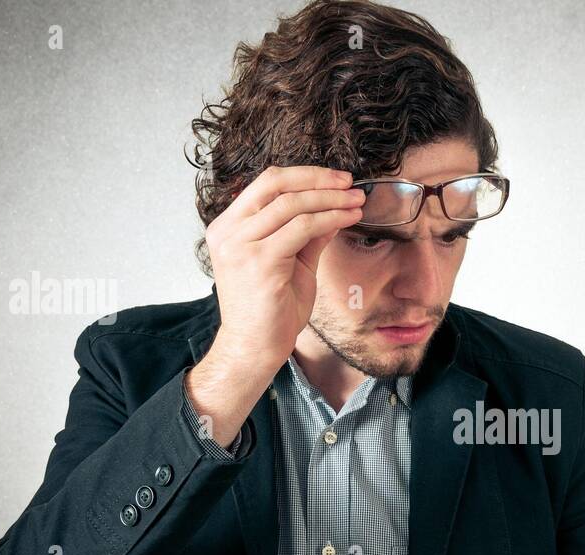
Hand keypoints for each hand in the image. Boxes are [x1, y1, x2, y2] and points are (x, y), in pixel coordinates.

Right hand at [186, 165, 365, 444]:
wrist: (255, 349)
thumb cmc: (271, 311)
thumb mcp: (291, 262)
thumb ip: (306, 235)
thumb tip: (332, 207)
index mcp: (228, 227)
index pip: (266, 184)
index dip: (304, 175)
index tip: (336, 179)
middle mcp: (228, 231)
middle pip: (275, 184)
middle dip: (318, 179)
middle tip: (350, 182)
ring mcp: (241, 245)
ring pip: (292, 204)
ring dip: (330, 199)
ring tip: (356, 201)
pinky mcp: (260, 262)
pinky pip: (301, 228)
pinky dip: (329, 219)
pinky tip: (348, 219)